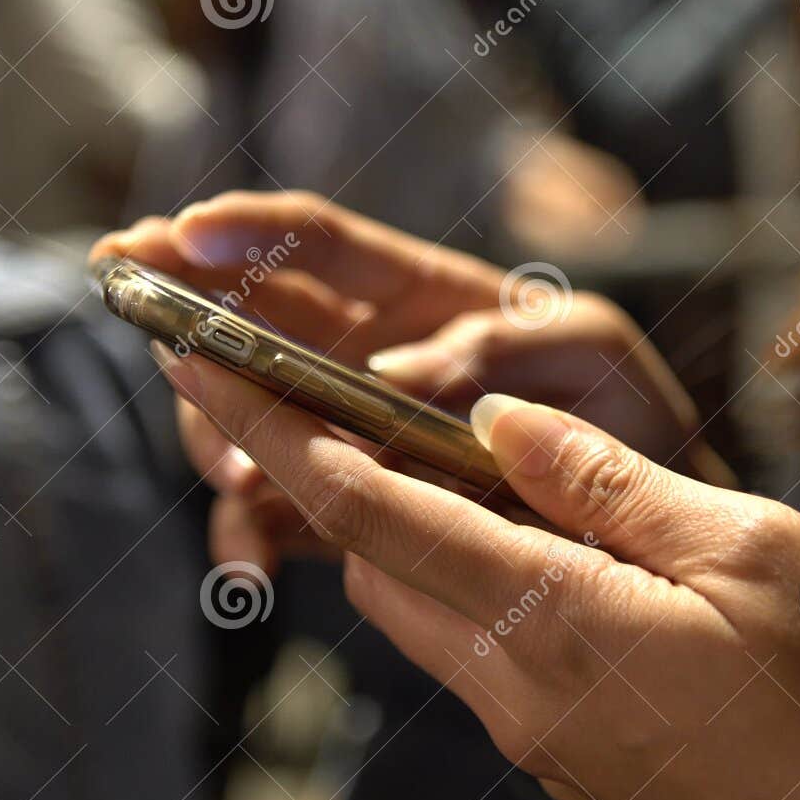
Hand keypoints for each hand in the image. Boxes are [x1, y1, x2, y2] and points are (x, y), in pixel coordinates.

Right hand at [88, 191, 725, 575]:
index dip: (245, 231)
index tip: (183, 236)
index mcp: (419, 298)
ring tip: (238, 478)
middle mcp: (367, 355)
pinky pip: (276, 511)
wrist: (647, 530)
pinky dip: (253, 537)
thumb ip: (506, 346)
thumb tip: (399, 373)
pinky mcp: (348, 505)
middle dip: (186, 314)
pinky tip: (251, 568)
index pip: (315, 245)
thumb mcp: (589, 355)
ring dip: (220, 443)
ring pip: (246, 418)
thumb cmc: (625, 419)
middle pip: (250, 323)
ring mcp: (348, 430)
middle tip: (152, 329)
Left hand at [143, 341, 799, 799]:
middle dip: (312, 471)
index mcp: (553, 621)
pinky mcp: (571, 750)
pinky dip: (455, 574)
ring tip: (395, 441)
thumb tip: (495, 421)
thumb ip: (607, 486)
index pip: (369, 509)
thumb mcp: (749, 551)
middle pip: (372, 561)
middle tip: (291, 383)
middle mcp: (517, 686)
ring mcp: (540, 729)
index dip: (275, 430)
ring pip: (418, 605)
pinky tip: (503, 532)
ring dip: (385, 523)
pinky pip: (476, 644)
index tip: (198, 362)